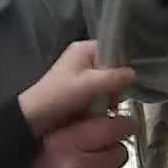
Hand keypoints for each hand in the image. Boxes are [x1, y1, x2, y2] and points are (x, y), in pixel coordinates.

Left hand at [18, 41, 136, 136]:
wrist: (33, 118)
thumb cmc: (58, 96)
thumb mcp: (88, 85)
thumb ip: (113, 78)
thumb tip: (134, 74)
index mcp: (84, 49)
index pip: (114, 50)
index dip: (121, 66)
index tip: (122, 85)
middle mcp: (84, 58)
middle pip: (113, 68)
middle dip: (115, 86)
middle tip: (110, 102)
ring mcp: (82, 74)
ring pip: (107, 83)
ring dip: (108, 97)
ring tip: (104, 109)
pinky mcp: (80, 90)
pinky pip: (99, 93)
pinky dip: (101, 103)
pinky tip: (98, 113)